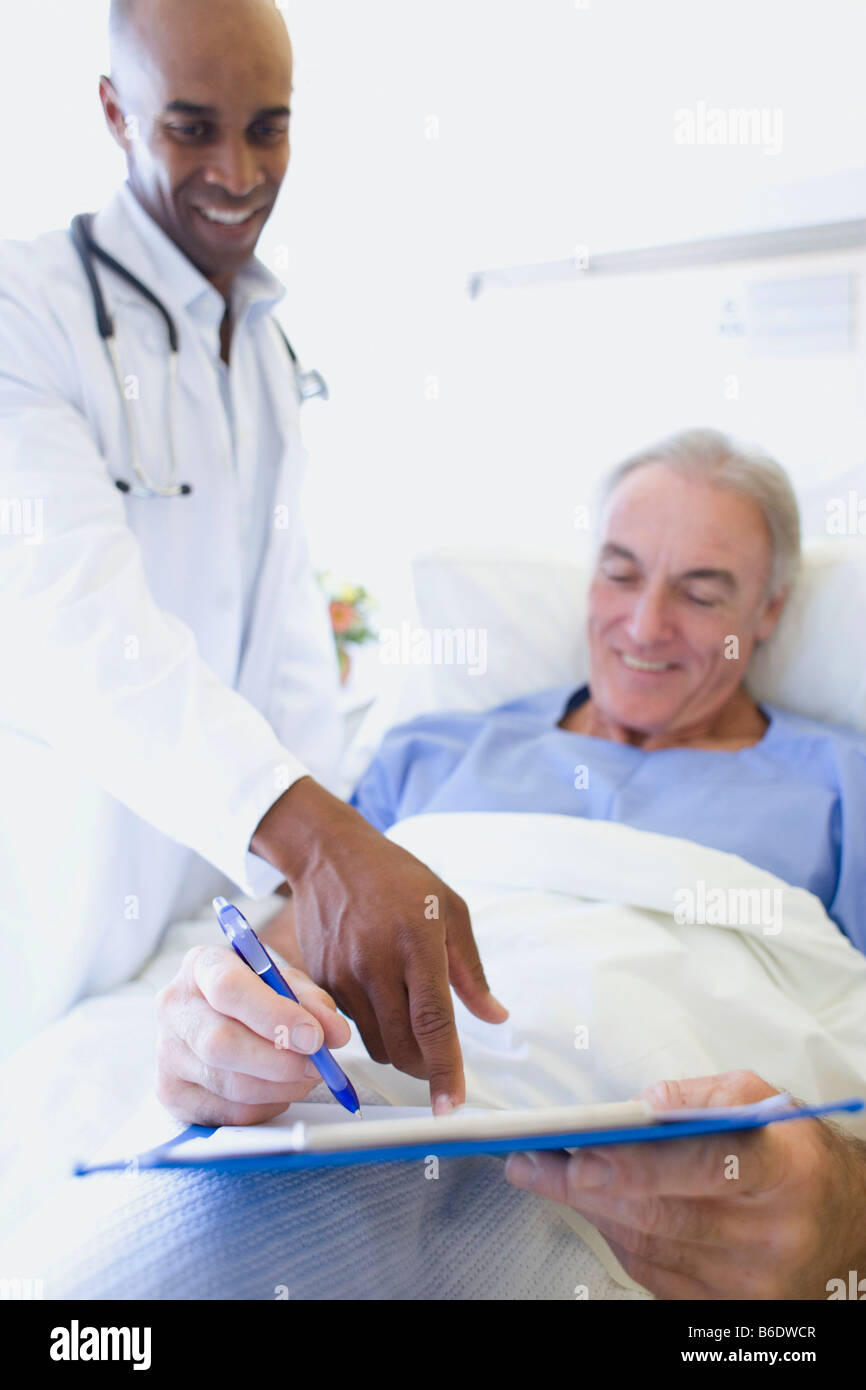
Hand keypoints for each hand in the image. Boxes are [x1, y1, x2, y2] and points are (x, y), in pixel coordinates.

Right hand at [155, 942, 350, 1124]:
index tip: (313, 1036)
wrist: (222, 1015)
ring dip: (279, 1086)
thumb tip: (334, 1034)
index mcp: (201, 965)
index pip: (228, 988)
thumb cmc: (257, 994)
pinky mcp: (172, 1093)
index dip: (274, 1015)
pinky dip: (265, 1106)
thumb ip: (312, 1003)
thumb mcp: (287, 983)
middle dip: (279, 1060)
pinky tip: (277, 1089)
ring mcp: (167, 1053)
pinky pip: (226, 1112)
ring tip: (304, 1075)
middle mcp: (174, 1006)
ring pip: (228, 1083)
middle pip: (221, 1042)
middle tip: (316, 1064)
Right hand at [251, 777, 507, 1112]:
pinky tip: (382, 1001)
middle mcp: (377, 963)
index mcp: (416, 943)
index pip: (433, 1022)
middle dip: (425, 1068)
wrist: (330, 855)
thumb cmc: (398, 877)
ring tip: (411, 1025)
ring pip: (375, 1044)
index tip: (453, 1104)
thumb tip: (496, 1016)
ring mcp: (344, 974)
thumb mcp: (449, 908)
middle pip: (402, 1046)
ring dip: (399, 1051)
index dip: (446, 1069)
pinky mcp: (321, 980)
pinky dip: (373, 1029)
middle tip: (440, 1063)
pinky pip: (351, 1026)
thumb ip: (472, 970)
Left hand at [505, 1070, 865, 1298]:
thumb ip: (703, 1096)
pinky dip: (615, 1235)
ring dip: (588, 1209)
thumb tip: (644, 1107)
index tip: (583, 1156)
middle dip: (585, 1187)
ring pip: (648, 1245)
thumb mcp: (764, 1102)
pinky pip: (653, 1273)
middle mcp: (770, 1235)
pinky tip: (590, 1205)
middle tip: (530, 1160)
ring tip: (541, 1174)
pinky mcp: (726, 1309)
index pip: (706, 1167)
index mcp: (782, 1170)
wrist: (845, 1226)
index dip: (641, 1166)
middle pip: (662, 1214)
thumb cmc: (793, 1154)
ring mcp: (749, 1283)